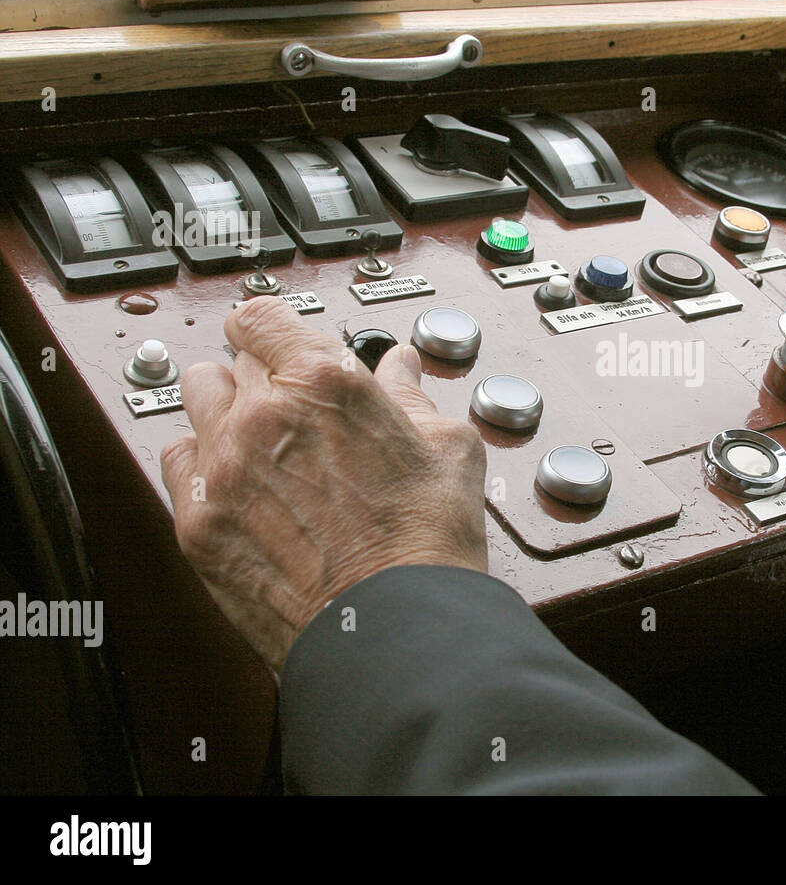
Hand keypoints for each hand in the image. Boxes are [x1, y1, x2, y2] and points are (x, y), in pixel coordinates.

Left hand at [160, 296, 487, 670]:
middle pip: (234, 359)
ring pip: (195, 400)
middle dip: (264, 374)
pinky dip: (200, 462)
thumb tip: (402, 370)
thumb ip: (414, 396)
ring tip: (258, 438)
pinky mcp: (197, 521)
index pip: (262, 315)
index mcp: (325, 383)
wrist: (392, 632)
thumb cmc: (424, 548)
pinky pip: (175, 462)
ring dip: (224, 407)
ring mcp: (223, 468)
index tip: (279, 339)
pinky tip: (236, 482)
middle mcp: (264, 415)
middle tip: (294, 406)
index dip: (273, 327)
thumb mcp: (446, 450)